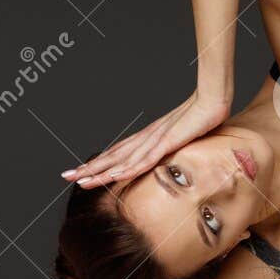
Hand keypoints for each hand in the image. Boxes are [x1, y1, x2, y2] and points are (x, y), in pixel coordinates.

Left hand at [62, 90, 230, 187]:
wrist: (213, 98)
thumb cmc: (202, 117)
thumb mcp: (183, 138)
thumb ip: (174, 149)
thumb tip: (170, 158)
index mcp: (147, 138)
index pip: (118, 153)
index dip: (99, 163)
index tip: (81, 171)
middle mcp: (145, 138)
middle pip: (112, 156)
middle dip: (89, 168)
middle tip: (66, 175)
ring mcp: (155, 139)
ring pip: (122, 160)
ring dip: (101, 171)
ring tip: (80, 180)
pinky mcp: (167, 141)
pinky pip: (145, 159)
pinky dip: (129, 168)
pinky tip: (115, 175)